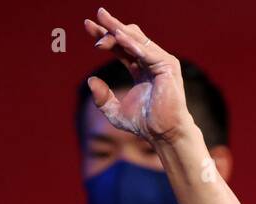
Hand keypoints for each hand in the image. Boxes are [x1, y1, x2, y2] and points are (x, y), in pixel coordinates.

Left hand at [82, 9, 191, 142]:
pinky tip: (119, 39)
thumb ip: (102, 98)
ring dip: (119, 33)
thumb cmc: (143, 124)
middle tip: (94, 18)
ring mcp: (160, 61)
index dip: (104, 35)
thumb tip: (90, 81)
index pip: (120, 46)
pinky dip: (132, 44)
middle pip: (128, 36)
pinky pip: (147, 51)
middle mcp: (150, 60)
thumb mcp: (114, 111)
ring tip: (103, 27)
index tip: (87, 26)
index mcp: (140, 67)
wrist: (162, 133)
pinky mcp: (168, 65)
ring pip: (137, 39)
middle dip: (111, 27)